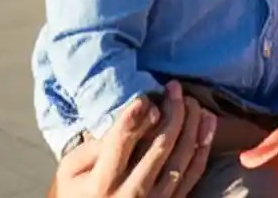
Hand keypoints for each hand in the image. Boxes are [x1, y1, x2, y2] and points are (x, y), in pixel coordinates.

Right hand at [52, 81, 215, 197]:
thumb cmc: (79, 193)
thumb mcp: (71, 172)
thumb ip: (93, 146)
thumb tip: (131, 118)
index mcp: (101, 183)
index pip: (121, 142)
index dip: (134, 116)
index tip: (144, 97)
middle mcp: (131, 193)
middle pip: (159, 145)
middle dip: (171, 111)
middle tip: (175, 89)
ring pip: (182, 156)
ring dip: (192, 124)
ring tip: (191, 101)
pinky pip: (195, 172)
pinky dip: (203, 144)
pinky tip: (206, 122)